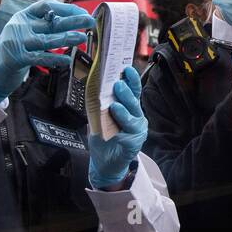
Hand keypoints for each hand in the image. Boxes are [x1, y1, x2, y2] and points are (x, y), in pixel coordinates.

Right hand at [0, 0, 92, 102]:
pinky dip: (55, 59)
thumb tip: (70, 21)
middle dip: (72, 21)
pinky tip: (67, 59)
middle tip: (89, 20)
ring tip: (82, 37)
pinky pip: (40, 58)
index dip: (65, 8)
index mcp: (23, 16)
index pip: (46, 6)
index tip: (81, 11)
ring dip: (67, 38)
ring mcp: (17, 43)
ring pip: (47, 39)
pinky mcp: (17, 59)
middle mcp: (20, 27)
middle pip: (50, 22)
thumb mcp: (25, 32)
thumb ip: (43, 26)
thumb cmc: (13, 49)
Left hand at [88, 66, 146, 189]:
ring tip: (117, 94)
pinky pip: (129, 129)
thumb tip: (94, 86)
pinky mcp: (134, 142)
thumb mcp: (98, 117)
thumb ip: (100, 104)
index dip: (131, 79)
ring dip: (125, 102)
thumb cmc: (103, 138)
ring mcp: (137, 129)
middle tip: (119, 79)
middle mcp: (136, 117)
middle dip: (128, 88)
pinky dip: (122, 118)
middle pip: (134, 100)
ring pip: (133, 113)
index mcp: (129, 109)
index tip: (126, 67)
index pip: (132, 91)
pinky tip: (116, 112)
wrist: (104, 163)